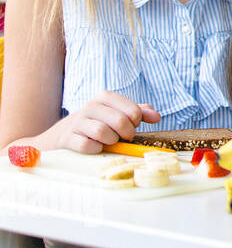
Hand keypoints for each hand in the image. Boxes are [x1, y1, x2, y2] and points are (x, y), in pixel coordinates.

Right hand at [35, 92, 160, 153]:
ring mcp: (77, 122)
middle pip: (120, 121)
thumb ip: (137, 112)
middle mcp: (90, 106)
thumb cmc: (95, 125)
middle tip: (123, 137)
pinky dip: (95, 149)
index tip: (132, 126)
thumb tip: (156, 116)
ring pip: (103, 132)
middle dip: (126, 133)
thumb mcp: (116, 114)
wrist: (59, 137)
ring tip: (108, 141)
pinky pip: (87, 145)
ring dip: (110, 141)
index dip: (137, 122)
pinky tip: (95, 147)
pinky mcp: (67, 138)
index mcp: (105, 98)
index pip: (133, 110)